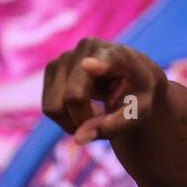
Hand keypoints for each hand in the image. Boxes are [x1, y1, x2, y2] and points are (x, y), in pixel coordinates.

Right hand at [42, 36, 165, 144]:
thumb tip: (78, 138)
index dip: (97, 64)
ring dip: (74, 122)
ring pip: (55, 106)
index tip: (88, 64)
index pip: (106, 59)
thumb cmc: (137, 94)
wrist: (129, 75)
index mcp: (118, 56)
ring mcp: (64, 56)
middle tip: (104, 121)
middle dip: (84, 120)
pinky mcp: (51, 67)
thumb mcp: (137, 113)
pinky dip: (65, 118)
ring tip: (95, 114)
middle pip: (73, 98)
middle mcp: (86, 49)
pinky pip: (49, 107)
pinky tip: (82, 109)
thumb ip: (114, 125)